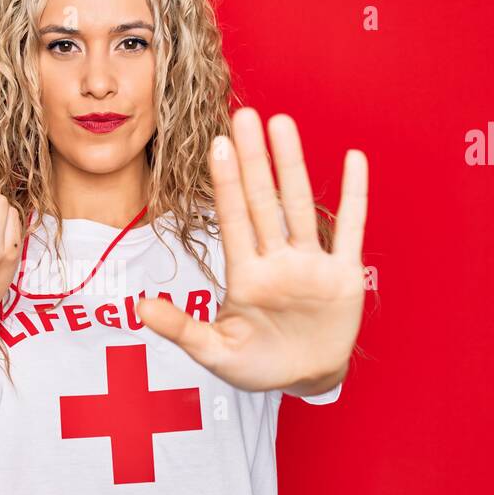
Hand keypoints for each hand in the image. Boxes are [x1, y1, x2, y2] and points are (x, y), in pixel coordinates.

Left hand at [137, 108, 367, 392]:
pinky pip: (352, 229)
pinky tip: (355, 159)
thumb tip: (138, 308)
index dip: (227, 184)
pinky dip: (355, 196)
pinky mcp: (343, 275)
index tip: (218, 145)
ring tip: (283, 124)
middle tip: (244, 115)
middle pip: (264, 202)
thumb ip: (181, 329)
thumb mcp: (215, 352)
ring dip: (293, 166)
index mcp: (245, 275)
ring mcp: (310, 264)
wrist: (305, 379)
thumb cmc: (257, 365)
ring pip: (302, 207)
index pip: (233, 220)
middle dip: (254, 160)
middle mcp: (276, 260)